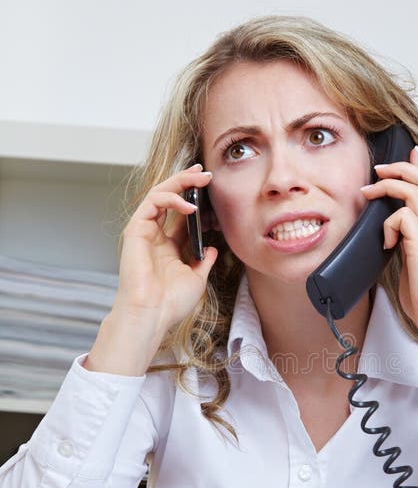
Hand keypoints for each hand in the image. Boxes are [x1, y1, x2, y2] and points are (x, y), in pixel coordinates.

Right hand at [114, 165, 217, 335]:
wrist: (152, 314)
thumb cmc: (170, 303)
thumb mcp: (196, 278)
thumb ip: (203, 261)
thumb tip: (212, 249)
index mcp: (168, 246)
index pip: (180, 213)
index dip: (194, 197)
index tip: (210, 186)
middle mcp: (154, 236)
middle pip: (169, 198)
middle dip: (186, 181)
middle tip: (205, 172)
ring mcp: (143, 231)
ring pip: (159, 194)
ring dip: (180, 182)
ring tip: (200, 179)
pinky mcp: (135, 230)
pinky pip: (152, 202)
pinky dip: (171, 198)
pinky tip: (190, 205)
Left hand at [361, 146, 417, 340]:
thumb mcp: (415, 266)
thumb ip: (408, 247)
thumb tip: (390, 238)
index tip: (409, 151)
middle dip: (401, 167)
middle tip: (378, 169)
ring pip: (414, 190)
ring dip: (388, 186)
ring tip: (368, 192)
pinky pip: (402, 216)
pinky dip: (388, 224)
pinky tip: (386, 243)